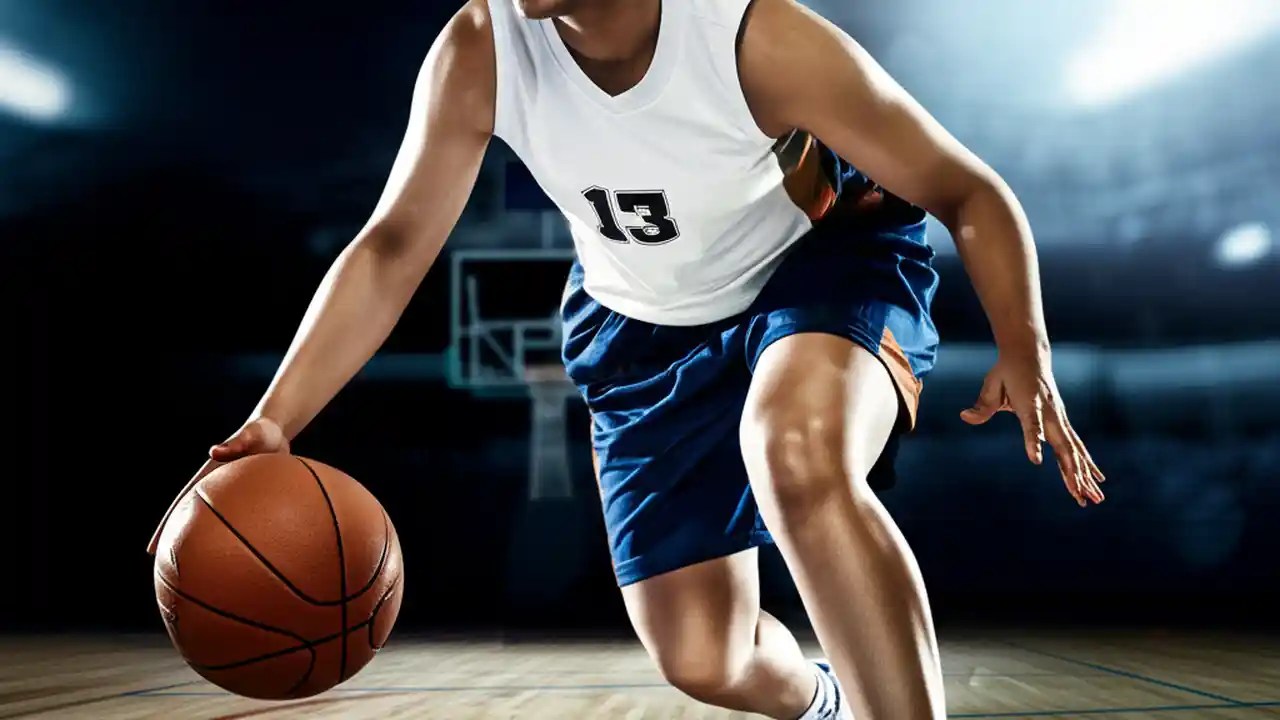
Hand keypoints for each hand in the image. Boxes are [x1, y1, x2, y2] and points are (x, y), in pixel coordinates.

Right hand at [147, 417, 290, 554]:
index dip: (167, 526)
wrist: (279, 431)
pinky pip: (248, 524)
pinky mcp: (254, 501)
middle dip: (182, 542)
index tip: (153, 549)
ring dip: (211, 545)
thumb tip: (214, 452)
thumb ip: (235, 443)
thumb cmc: (261, 431)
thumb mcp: (250, 434)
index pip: (182, 504)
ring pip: (219, 526)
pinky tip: (253, 559)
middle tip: (168, 568)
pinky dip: (245, 539)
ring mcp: (236, 497)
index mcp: (210, 477)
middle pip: (196, 520)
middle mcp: (219, 490)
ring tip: (205, 572)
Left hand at [960, 350, 1104, 506]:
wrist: (1030, 354)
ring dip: (1084, 475)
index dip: (1034, 442)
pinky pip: (1076, 446)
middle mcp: (1050, 413)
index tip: (1036, 460)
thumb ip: (982, 405)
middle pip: (1063, 447)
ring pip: (1074, 451)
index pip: (1032, 425)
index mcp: (1030, 404)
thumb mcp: (991, 386)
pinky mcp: (1062, 421)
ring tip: (1094, 499)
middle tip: (1080, 496)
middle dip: (1072, 473)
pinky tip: (1096, 480)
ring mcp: (1060, 418)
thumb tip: (965, 416)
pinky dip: (1086, 463)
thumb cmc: (1007, 372)